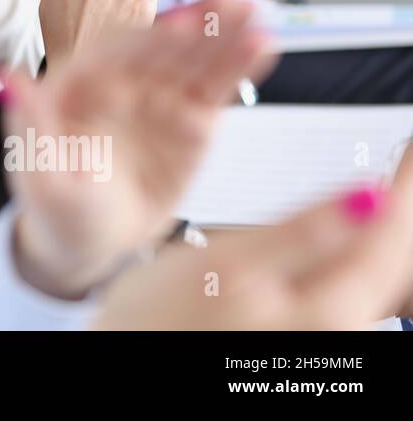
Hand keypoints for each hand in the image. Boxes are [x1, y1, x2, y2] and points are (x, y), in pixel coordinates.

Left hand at [3, 0, 276, 298]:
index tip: (177, 26)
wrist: (84, 242)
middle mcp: (121, 83)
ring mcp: (158, 98)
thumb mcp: (36, 169)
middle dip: (195, 22)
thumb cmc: (52, 204)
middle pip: (161, 46)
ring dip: (225, 32)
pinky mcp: (190, 121)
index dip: (146, 41)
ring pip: (194, 59)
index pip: (114, 55)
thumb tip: (9, 77)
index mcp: (79, 84)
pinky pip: (215, 88)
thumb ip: (30, 122)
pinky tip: (261, 42)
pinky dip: (238, 64)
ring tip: (255, 9)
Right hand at [93, 143, 412, 328]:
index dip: (405, 181)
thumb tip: (370, 197)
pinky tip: (347, 234)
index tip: (411, 145)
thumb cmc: (160, 325)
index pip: (389, 233)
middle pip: (389, 256)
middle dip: (400, 202)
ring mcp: (322, 337)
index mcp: (329, 308)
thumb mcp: (230, 266)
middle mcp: (339, 330)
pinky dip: (356, 249)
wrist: (126, 364)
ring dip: (382, 225)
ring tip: (388, 185)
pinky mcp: (299, 336)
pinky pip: (349, 287)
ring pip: (372, 273)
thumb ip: (304, 232)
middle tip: (407, 156)